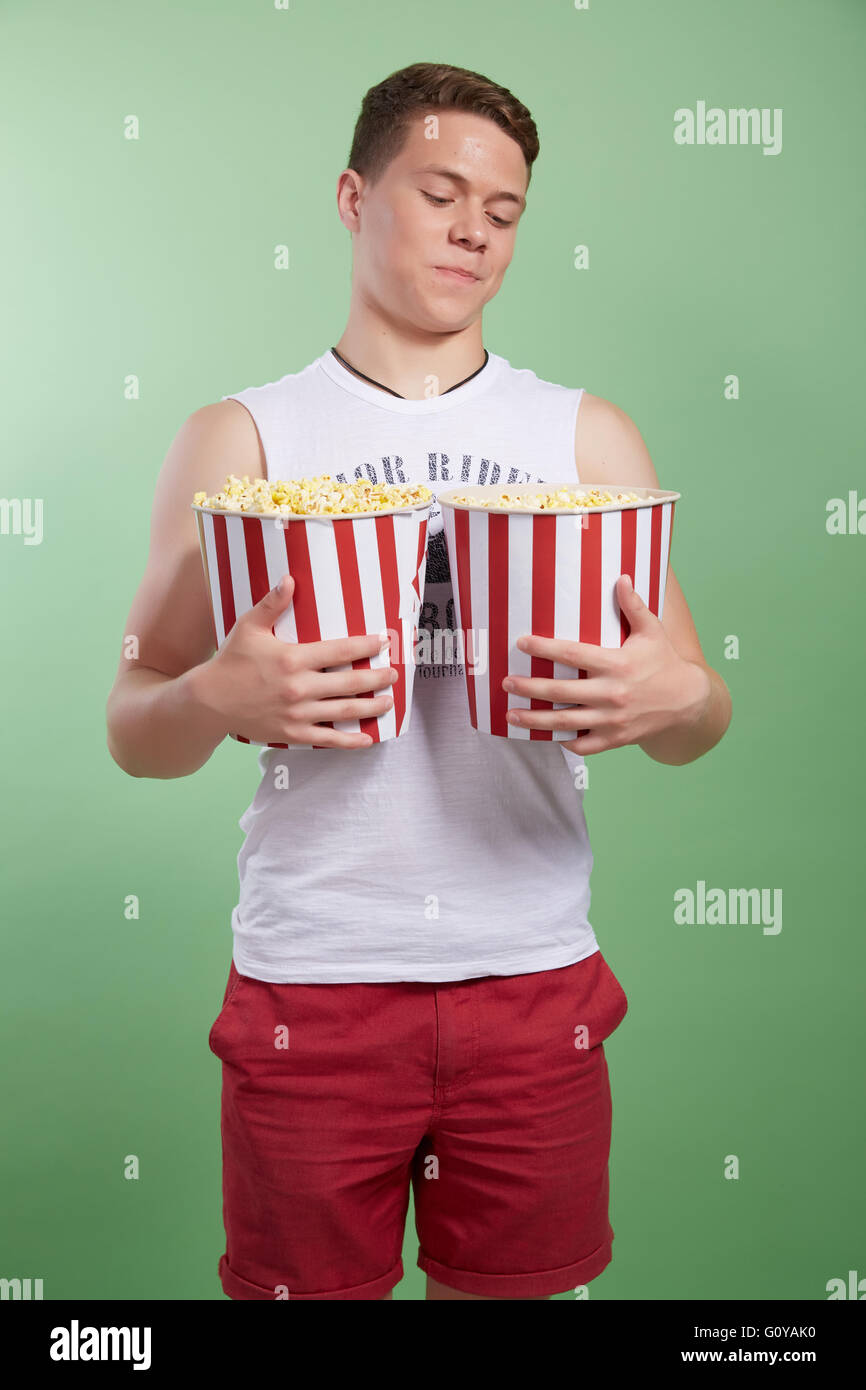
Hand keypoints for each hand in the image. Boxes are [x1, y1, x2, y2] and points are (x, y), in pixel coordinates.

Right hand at [195, 573, 397, 747]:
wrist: (210, 701)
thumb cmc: (230, 661)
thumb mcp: (249, 628)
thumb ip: (272, 604)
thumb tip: (289, 579)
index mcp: (293, 659)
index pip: (341, 651)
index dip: (367, 646)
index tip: (384, 642)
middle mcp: (299, 688)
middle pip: (351, 683)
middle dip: (378, 678)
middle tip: (394, 674)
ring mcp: (298, 714)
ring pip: (345, 711)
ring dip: (371, 707)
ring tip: (388, 702)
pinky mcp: (293, 733)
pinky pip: (328, 739)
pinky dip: (350, 741)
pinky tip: (368, 738)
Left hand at [501, 574, 710, 754]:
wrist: (689, 702)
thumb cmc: (665, 662)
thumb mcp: (652, 631)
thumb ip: (634, 606)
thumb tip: (620, 577)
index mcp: (617, 664)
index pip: (572, 655)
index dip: (544, 649)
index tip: (521, 643)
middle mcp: (612, 694)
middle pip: (560, 692)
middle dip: (528, 688)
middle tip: (506, 682)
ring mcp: (612, 720)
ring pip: (565, 722)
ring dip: (534, 720)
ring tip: (510, 715)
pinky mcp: (616, 739)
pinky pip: (583, 745)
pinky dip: (564, 741)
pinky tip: (547, 734)